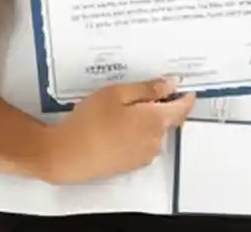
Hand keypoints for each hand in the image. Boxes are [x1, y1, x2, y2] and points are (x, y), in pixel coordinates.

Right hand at [39, 77, 194, 184]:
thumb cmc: (88, 123)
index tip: (185, 88)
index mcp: (156, 121)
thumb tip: (170, 84)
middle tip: (140, 94)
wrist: (65, 155)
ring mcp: (144, 155)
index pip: (183, 107)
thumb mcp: (117, 94)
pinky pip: (143, 145)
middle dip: (161, 106)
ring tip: (120, 112)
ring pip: (155, 132)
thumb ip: (149, 88)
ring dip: (147, 121)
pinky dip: (136, 134)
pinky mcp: (131, 165)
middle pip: (169, 119)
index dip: (186, 95)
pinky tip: (115, 128)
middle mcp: (155, 141)